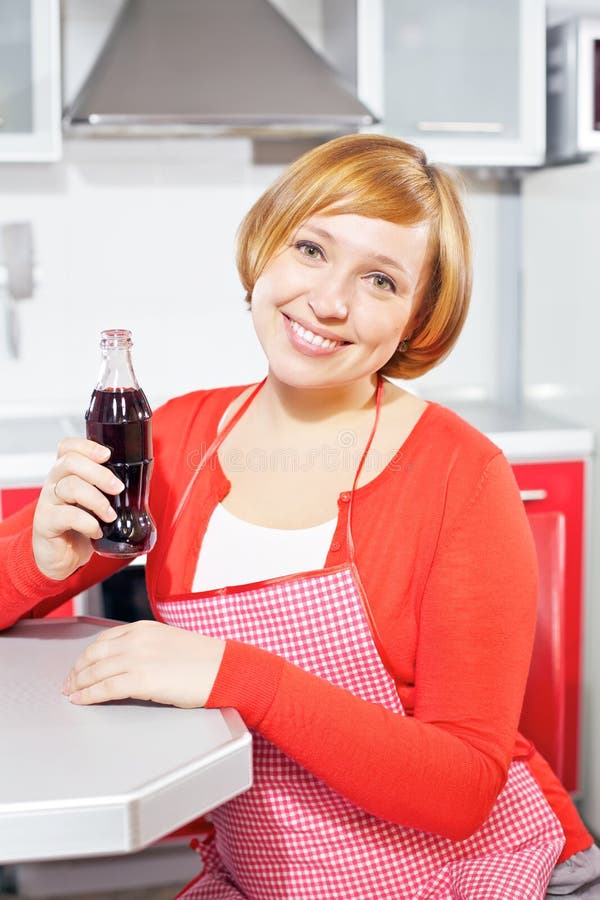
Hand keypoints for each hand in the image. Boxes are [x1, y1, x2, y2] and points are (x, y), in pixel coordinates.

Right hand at [32, 437, 123, 580]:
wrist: (61, 556)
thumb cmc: (80, 526)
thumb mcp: (94, 502)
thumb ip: (106, 489)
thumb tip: (139, 480)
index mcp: (66, 473)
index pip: (68, 447)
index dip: (87, 446)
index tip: (107, 455)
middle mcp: (54, 482)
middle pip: (70, 462)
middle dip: (99, 474)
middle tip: (117, 488)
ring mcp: (47, 502)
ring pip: (70, 486)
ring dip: (97, 501)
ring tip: (110, 516)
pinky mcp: (45, 522)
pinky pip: (68, 516)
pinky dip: (88, 523)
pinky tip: (96, 531)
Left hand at [62, 620, 225, 707]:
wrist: (223, 669)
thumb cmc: (203, 661)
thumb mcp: (168, 642)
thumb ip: (145, 647)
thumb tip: (126, 663)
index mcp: (143, 629)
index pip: (103, 640)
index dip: (86, 656)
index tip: (79, 667)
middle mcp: (137, 640)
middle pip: (93, 655)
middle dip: (76, 671)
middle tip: (69, 684)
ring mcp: (138, 659)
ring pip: (95, 671)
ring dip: (78, 684)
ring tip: (72, 694)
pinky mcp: (141, 679)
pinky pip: (105, 688)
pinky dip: (89, 695)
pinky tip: (82, 700)